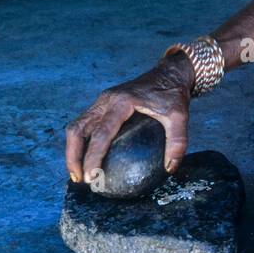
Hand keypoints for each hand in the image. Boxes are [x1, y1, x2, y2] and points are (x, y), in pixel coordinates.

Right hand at [64, 54, 193, 182]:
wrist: (169, 73)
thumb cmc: (173, 94)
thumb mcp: (180, 116)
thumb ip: (177, 141)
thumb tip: (170, 168)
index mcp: (122, 102)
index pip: (101, 133)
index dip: (93, 157)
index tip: (91, 176)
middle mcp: (106, 100)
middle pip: (78, 129)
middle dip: (73, 156)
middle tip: (79, 179)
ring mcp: (102, 101)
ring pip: (77, 126)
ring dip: (73, 149)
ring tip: (79, 173)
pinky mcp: (103, 104)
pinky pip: (86, 123)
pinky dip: (82, 142)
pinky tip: (89, 159)